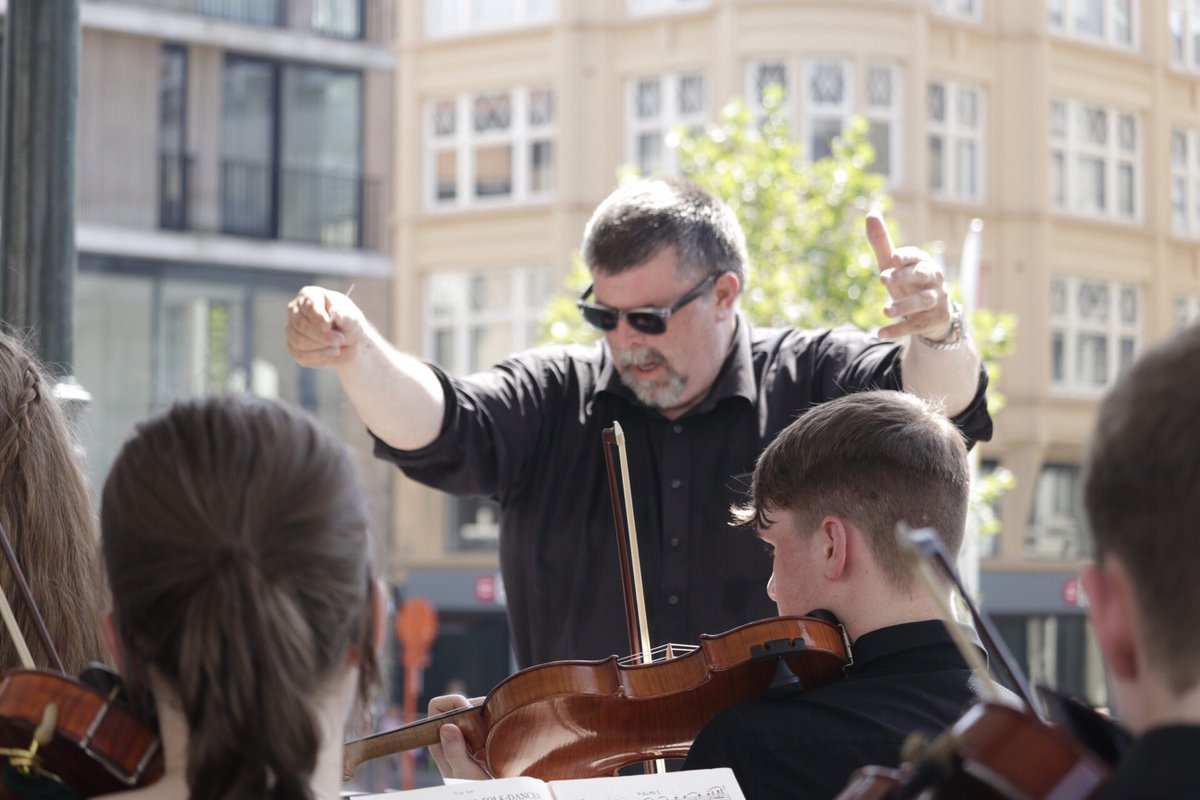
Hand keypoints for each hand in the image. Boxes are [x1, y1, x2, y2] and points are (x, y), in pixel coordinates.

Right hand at [285, 286, 366, 367]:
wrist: (350, 343)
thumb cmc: (350, 325)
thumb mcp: (353, 319)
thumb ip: (346, 316)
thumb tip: (336, 312)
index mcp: (310, 296)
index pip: (308, 305)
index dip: (317, 317)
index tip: (328, 326)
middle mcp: (296, 310)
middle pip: (300, 324)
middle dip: (321, 335)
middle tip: (340, 340)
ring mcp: (292, 329)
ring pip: (298, 341)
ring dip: (320, 347)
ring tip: (338, 348)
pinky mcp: (293, 347)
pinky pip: (300, 355)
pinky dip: (317, 357)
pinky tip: (332, 354)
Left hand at [427, 694, 490, 779]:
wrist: (489, 794)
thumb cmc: (473, 786)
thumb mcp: (464, 773)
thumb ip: (454, 753)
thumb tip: (447, 727)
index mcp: (439, 741)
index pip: (437, 707)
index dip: (452, 703)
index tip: (470, 714)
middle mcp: (449, 734)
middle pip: (457, 704)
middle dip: (473, 709)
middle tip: (487, 727)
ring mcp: (463, 734)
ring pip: (472, 709)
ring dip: (485, 715)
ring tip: (494, 732)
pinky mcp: (476, 734)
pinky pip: (483, 717)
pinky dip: (492, 720)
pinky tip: (498, 733)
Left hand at [866, 213, 952, 340]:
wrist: (931, 312)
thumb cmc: (908, 281)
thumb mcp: (894, 265)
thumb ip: (882, 242)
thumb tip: (871, 213)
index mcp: (922, 262)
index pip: (916, 256)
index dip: (906, 257)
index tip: (894, 258)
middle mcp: (933, 280)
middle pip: (924, 275)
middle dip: (905, 276)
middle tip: (883, 278)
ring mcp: (935, 301)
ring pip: (923, 302)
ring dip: (904, 305)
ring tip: (885, 310)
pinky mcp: (931, 320)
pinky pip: (915, 325)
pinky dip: (899, 330)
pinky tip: (880, 332)